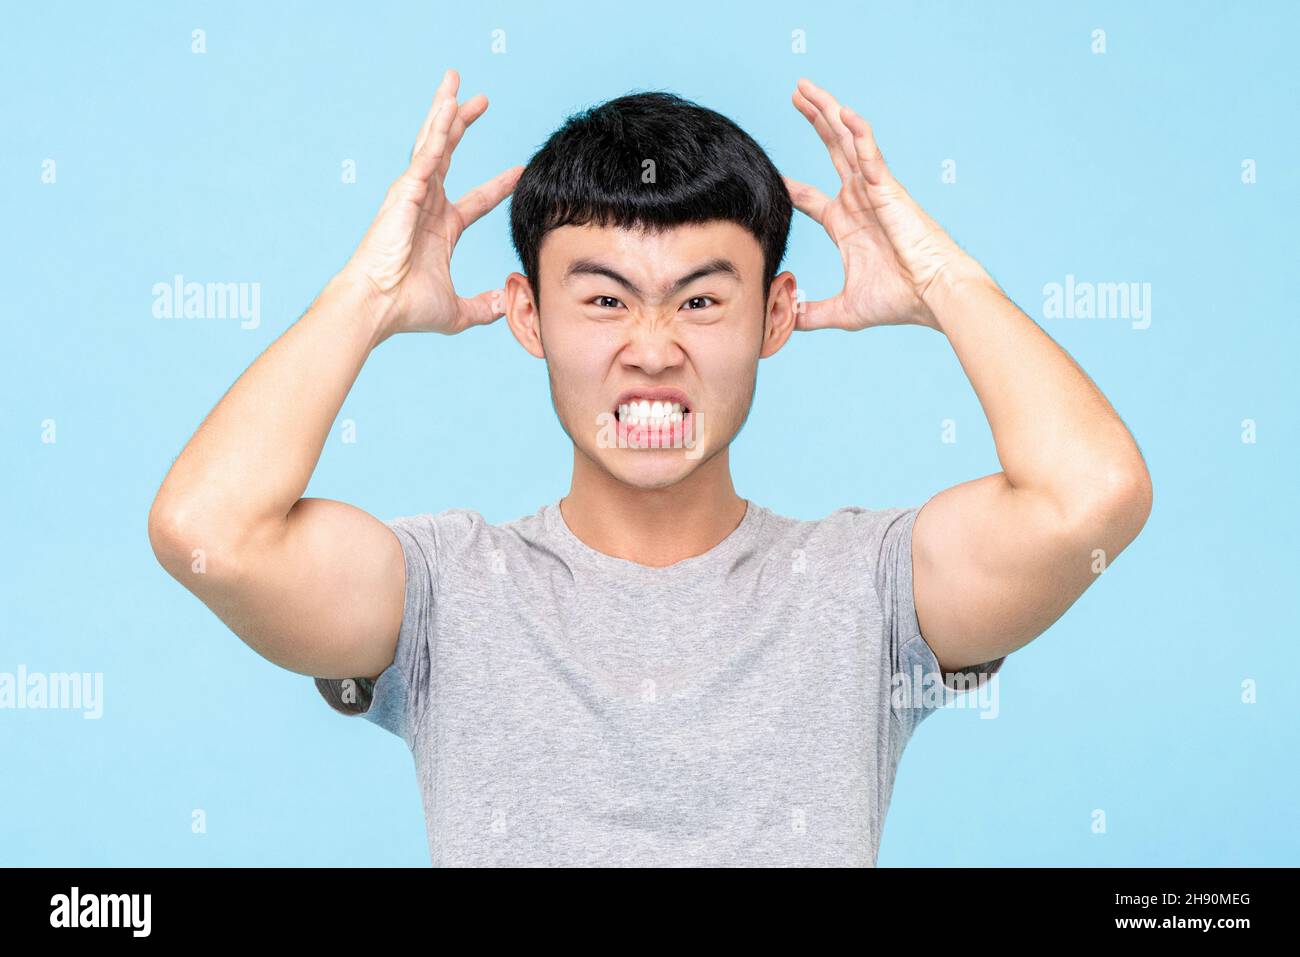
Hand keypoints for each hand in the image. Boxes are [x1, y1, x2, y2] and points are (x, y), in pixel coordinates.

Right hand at [340, 68, 523, 340]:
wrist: (377, 307)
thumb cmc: (406, 309)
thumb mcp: (457, 311)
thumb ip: (483, 307)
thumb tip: (506, 304)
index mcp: (440, 229)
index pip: (476, 201)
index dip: (499, 186)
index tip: (519, 172)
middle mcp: (426, 206)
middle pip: (448, 155)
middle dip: (461, 125)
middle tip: (479, 99)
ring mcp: (413, 195)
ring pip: (433, 143)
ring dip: (445, 112)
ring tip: (455, 82)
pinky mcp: (404, 192)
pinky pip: (425, 155)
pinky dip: (437, 131)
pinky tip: (448, 106)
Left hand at [785, 78, 991, 331]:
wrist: (933, 297)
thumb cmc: (900, 300)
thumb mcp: (844, 311)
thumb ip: (814, 313)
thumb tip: (789, 320)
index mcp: (846, 224)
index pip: (810, 198)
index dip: (790, 186)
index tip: (770, 176)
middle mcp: (858, 201)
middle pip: (830, 151)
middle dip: (812, 122)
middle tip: (794, 94)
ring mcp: (873, 192)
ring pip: (846, 142)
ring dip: (826, 113)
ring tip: (805, 88)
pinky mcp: (889, 190)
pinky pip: (870, 155)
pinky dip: (858, 134)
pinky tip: (843, 112)